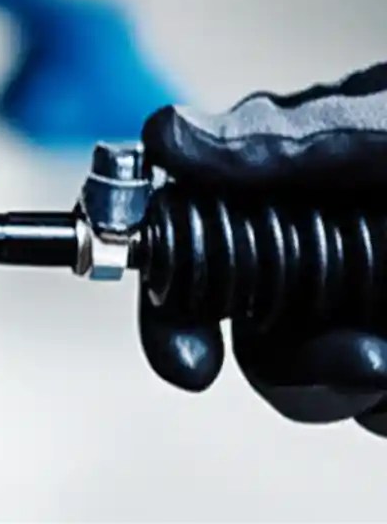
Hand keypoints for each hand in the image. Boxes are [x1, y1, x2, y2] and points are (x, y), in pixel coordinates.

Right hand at [140, 62, 386, 434]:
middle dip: (298, 367)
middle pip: (255, 342)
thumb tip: (166, 134)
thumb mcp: (384, 124)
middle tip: (363, 361)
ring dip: (359, 384)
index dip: (175, 317)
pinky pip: (375, 406)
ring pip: (320, 383)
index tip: (190, 365)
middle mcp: (318, 250)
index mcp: (291, 190)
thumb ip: (286, 137)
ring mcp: (362, 304)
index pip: (194, 259)